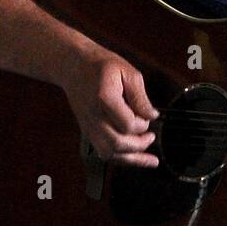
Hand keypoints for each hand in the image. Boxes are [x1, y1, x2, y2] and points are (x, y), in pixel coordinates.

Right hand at [62, 47, 159, 166]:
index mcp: (104, 98)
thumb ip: (140, 96)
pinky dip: (121, 159)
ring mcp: (88, 125)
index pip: (127, 124)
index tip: (148, 116)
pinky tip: (135, 158)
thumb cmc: (101, 66)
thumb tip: (152, 116)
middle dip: (139, 145)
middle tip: (151, 136)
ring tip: (148, 157)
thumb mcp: (127, 72)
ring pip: (109, 153)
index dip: (143, 124)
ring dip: (131, 158)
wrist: (73, 66)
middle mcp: (94, 116)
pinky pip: (103, 152)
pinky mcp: (88, 131)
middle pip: (117, 143)